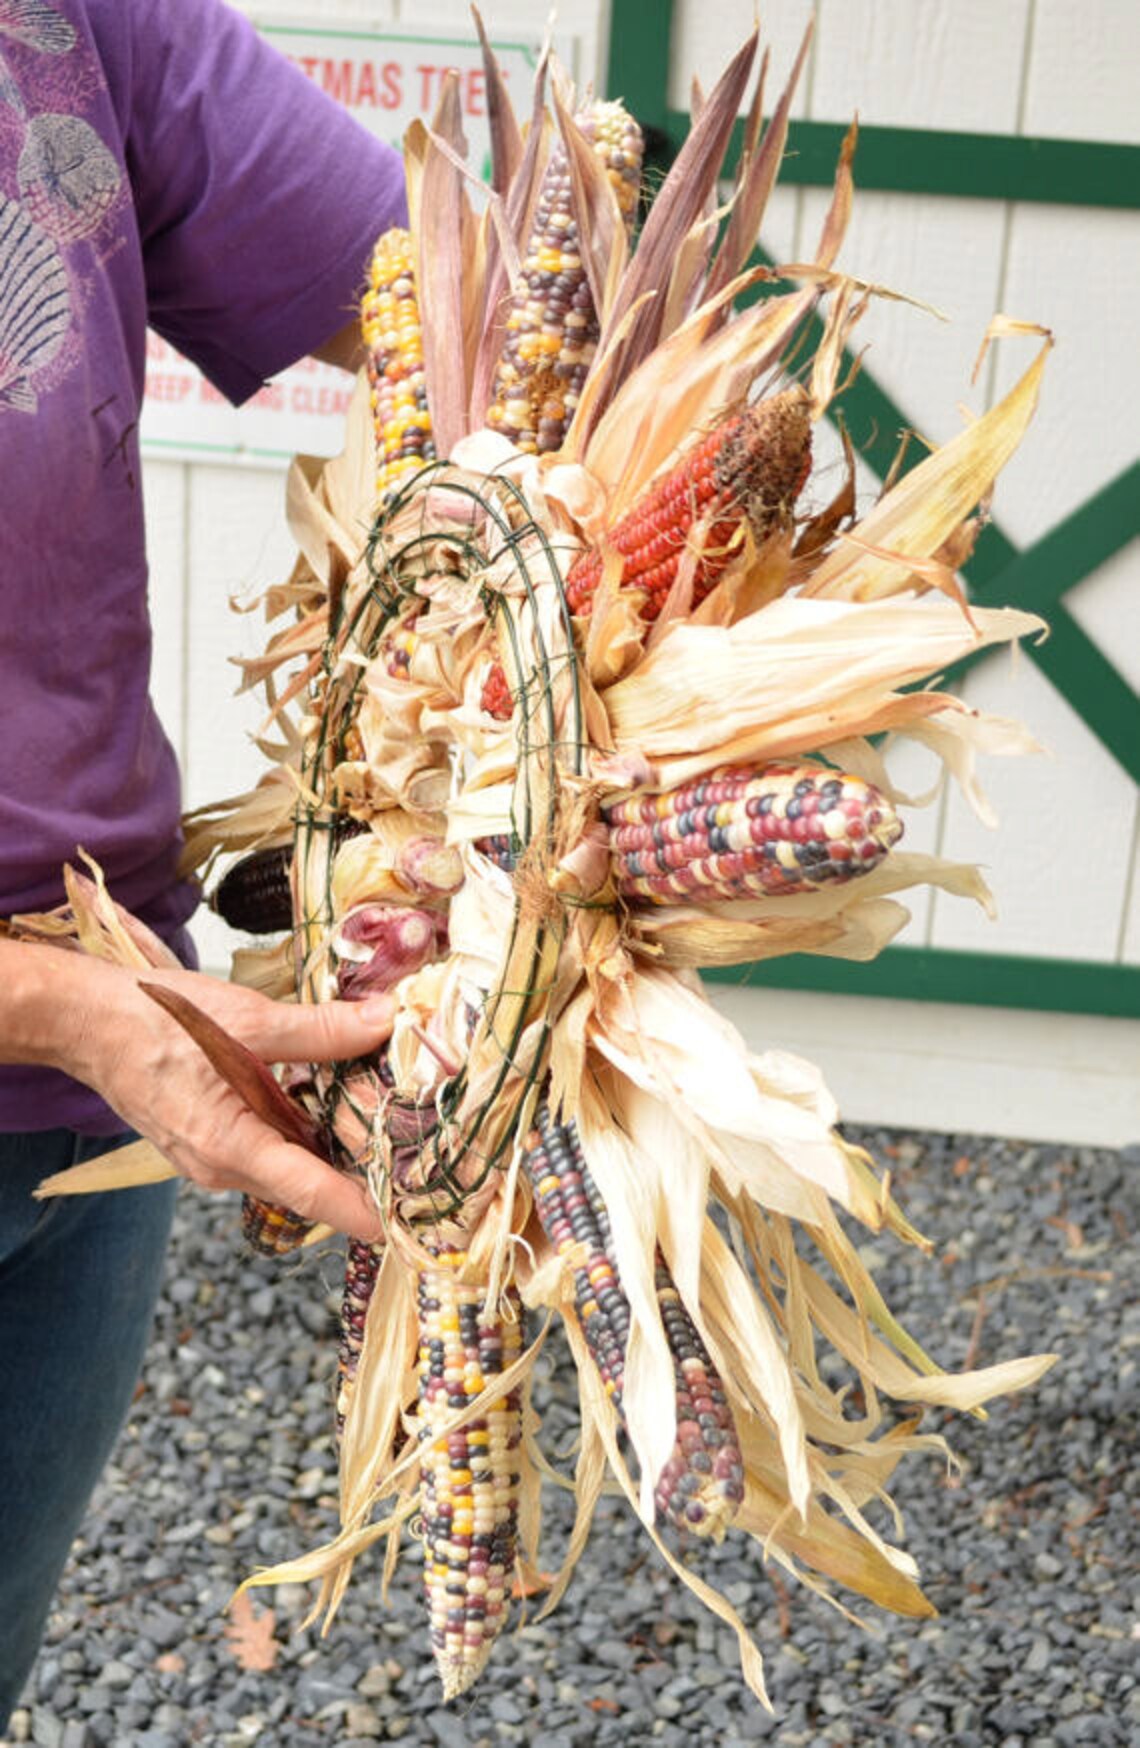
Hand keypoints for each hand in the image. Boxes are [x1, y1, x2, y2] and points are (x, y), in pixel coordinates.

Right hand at [3, 942, 392, 1239]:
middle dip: (363, 1177)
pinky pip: (267, 1150)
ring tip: (396, 1134)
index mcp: (229, 1145)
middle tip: (424, 1165)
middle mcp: (222, 1167)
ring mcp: (212, 1159)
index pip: (312, 1193)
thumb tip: (384, 1022)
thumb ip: (319, 1029)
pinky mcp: (209, 1142)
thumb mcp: (246, 1018)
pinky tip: (336, 1105)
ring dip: (334, 1153)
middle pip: (308, 1184)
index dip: (364, 1213)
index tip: (409, 1228)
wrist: (88, 1022)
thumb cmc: (155, 1020)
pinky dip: (303, 1135)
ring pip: (289, 1166)